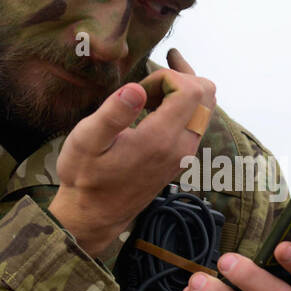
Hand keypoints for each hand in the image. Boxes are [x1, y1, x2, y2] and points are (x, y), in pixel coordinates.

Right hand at [48, 48, 215, 255]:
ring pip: (204, 107)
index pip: (190, 90)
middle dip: (180, 77)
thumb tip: (136, 89)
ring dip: (181, 90)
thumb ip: (113, 114)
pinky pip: (195, 120)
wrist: (94, 214)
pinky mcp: (181, 158)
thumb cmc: (84, 176)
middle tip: (147, 82)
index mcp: (161, 139)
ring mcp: (185, 154)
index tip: (139, 89)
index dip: (166, 76)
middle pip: (206, 94)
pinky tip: (153, 105)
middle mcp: (182, 147)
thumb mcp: (86, 141)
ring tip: (149, 89)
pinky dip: (181, 105)